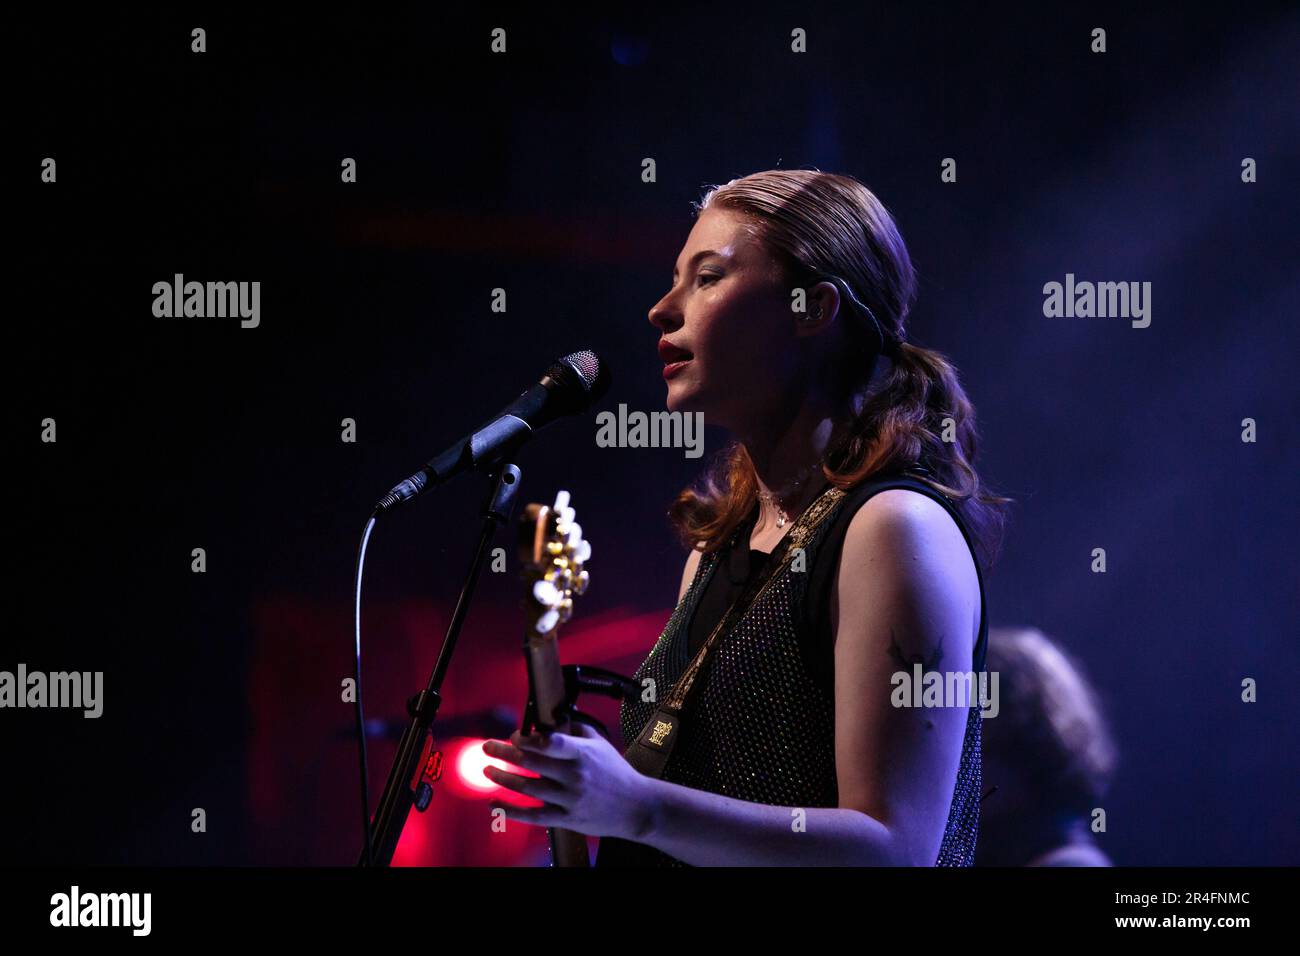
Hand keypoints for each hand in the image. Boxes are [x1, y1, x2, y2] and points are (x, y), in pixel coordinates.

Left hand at [482, 722, 654, 840]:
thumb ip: (577, 729)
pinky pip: (533, 815)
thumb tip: (553, 720)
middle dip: (504, 753)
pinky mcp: (567, 818)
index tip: (514, 736)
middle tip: (487, 746)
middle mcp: (574, 775)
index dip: (526, 738)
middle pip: (530, 763)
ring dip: (503, 778)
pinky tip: (495, 803)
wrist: (636, 806)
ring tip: (488, 770)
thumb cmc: (617, 772)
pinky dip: (511, 810)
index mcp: (582, 753)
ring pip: (527, 787)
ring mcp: (570, 799)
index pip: (548, 742)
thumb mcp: (601, 743)